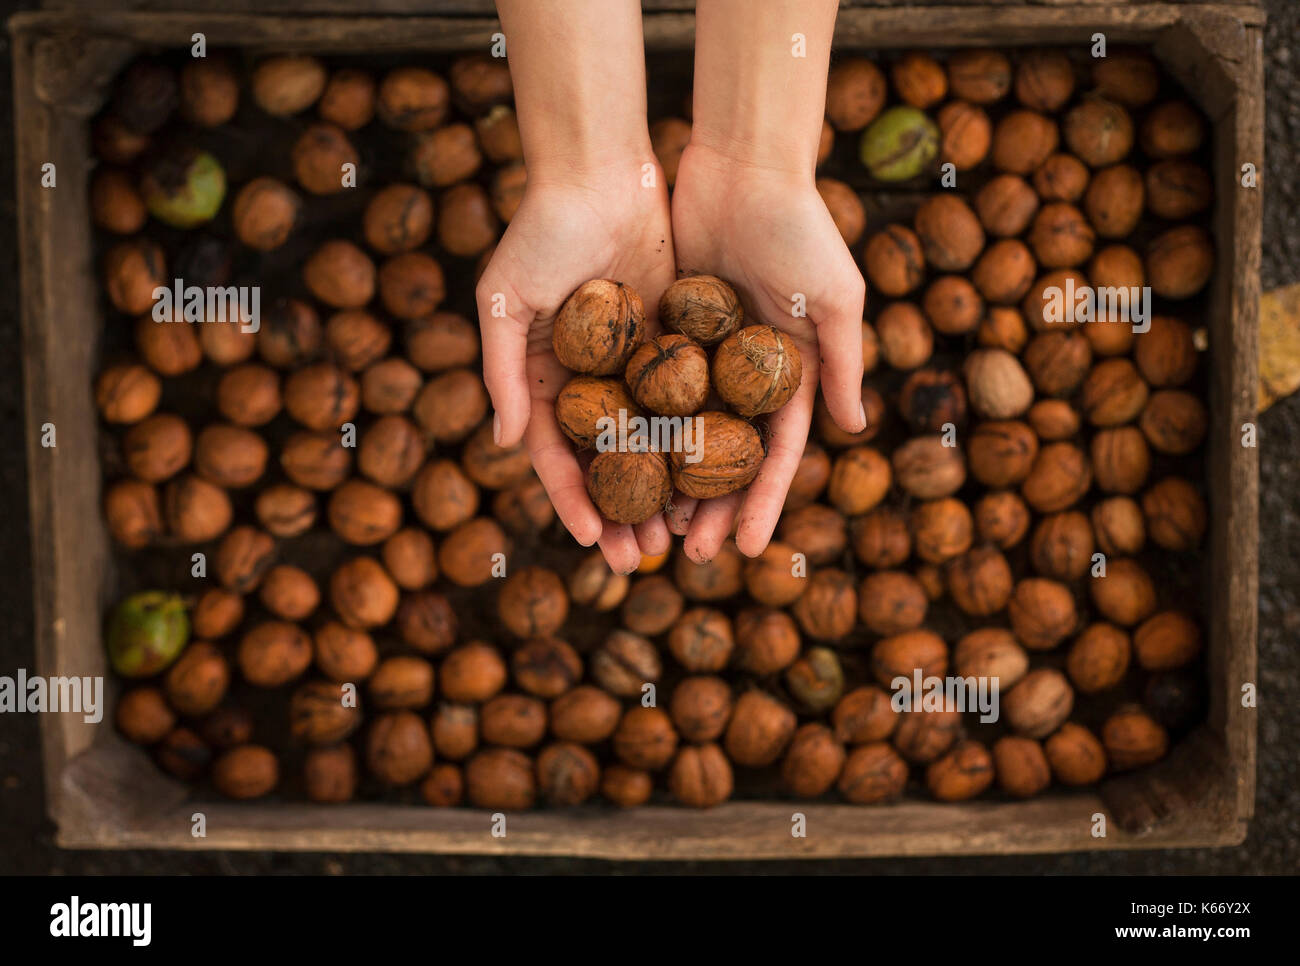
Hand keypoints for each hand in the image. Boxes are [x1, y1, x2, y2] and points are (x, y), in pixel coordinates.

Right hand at [475, 159, 676, 573]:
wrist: (601, 170)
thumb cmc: (540, 231)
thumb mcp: (504, 299)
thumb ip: (504, 371)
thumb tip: (504, 444)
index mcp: (547, 380)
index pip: (558, 456)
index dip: (574, 501)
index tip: (594, 542)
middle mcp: (593, 382)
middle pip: (610, 465)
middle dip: (624, 516)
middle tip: (643, 562)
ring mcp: (638, 366)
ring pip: (656, 445)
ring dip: (666, 494)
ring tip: (683, 540)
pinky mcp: (678, 342)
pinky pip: (691, 403)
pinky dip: (700, 442)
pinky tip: (718, 481)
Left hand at [669, 141, 866, 560]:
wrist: (741, 164)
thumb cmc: (799, 229)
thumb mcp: (832, 299)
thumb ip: (842, 364)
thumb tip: (853, 433)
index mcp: (790, 375)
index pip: (774, 455)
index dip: (760, 504)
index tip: (743, 549)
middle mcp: (744, 373)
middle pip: (721, 456)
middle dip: (706, 507)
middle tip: (682, 554)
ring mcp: (702, 355)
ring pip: (677, 432)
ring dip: (663, 480)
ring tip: (642, 525)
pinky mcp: (663, 329)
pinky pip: (643, 387)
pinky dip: (631, 426)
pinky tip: (611, 464)